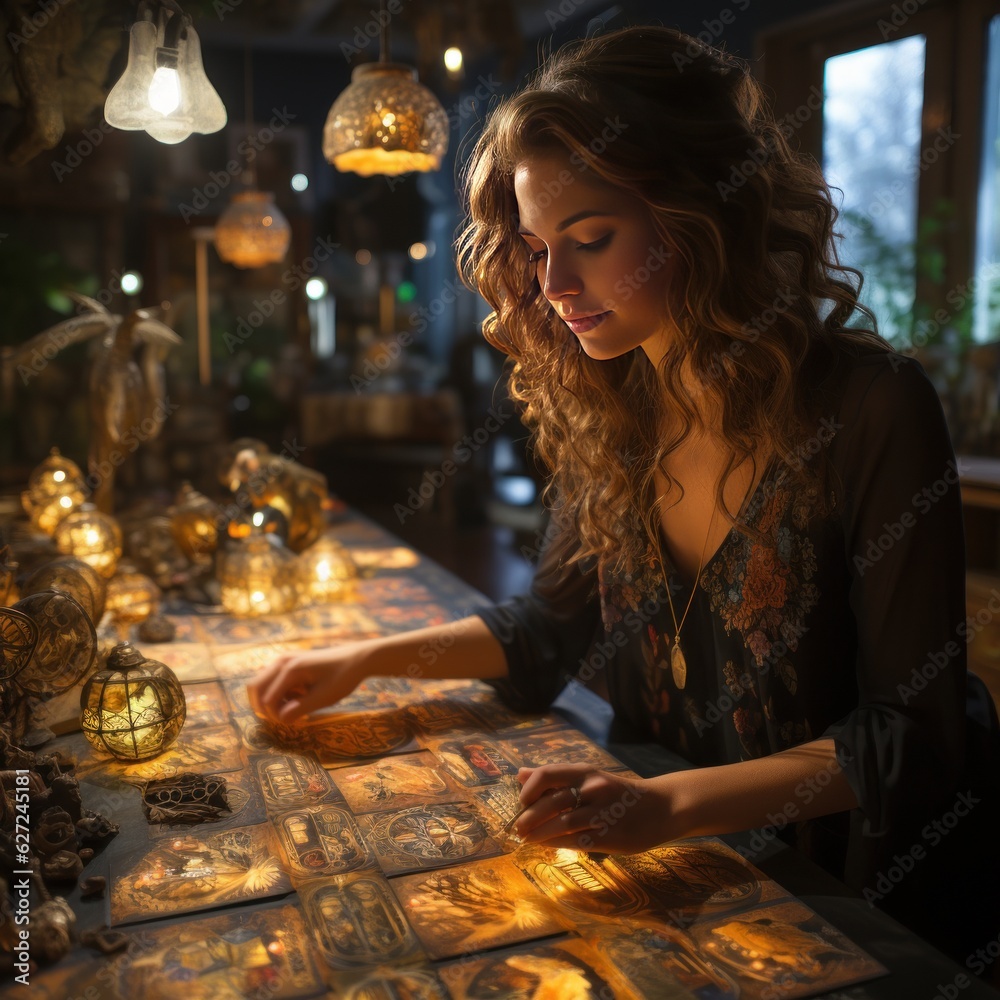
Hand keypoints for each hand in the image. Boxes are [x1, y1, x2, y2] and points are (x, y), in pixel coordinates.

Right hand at [247, 642, 370, 723]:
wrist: (356, 659)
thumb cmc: (342, 678)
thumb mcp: (324, 697)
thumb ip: (300, 709)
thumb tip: (280, 720)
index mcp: (290, 669)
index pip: (268, 700)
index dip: (276, 717)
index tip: (293, 722)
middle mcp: (282, 661)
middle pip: (255, 688)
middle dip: (264, 707)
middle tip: (285, 717)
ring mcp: (284, 659)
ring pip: (261, 683)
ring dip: (270, 699)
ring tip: (293, 706)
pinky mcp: (288, 662)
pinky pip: (271, 679)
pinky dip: (277, 692)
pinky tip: (296, 697)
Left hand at [514, 764, 676, 853]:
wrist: (661, 807)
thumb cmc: (619, 792)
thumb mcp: (590, 776)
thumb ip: (557, 777)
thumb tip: (520, 774)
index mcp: (586, 772)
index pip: (546, 775)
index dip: (528, 790)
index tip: (522, 802)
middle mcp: (592, 789)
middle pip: (551, 802)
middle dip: (528, 817)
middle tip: (517, 828)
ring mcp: (602, 813)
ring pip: (561, 824)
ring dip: (538, 834)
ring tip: (526, 840)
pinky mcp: (609, 836)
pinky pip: (576, 841)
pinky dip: (557, 844)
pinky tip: (548, 846)